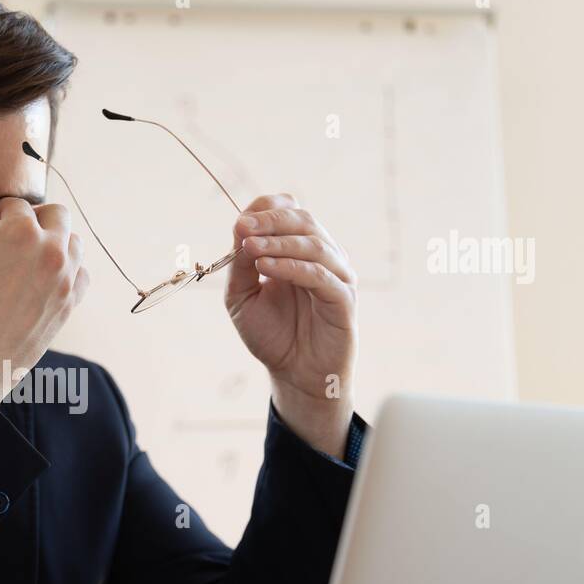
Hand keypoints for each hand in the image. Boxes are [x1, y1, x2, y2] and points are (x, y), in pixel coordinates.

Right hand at [0, 197, 88, 400]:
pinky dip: (70, 270)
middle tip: (18, 231)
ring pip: (74, 243)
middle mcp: (50, 249)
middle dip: (37, 215)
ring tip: (34, 254)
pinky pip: (82, 275)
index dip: (1, 211)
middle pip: (57, 214)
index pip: (17, 204)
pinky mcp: (70, 303)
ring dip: (57, 241)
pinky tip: (49, 278)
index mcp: (20, 231)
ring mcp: (65, 278)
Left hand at [226, 194, 356, 457]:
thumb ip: (240, 264)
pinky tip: (266, 268)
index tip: (240, 221)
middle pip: (303, 220)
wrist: (293, 373)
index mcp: (298, 249)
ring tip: (250, 248)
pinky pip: (319, 274)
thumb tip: (239, 226)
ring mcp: (336, 275)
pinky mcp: (343, 298)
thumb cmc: (272, 334)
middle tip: (244, 228)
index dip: (266, 210)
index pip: (289, 212)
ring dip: (279, 243)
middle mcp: (321, 256)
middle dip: (271, 221)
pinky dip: (291, 267)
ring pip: (313, 244)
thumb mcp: (242, 297)